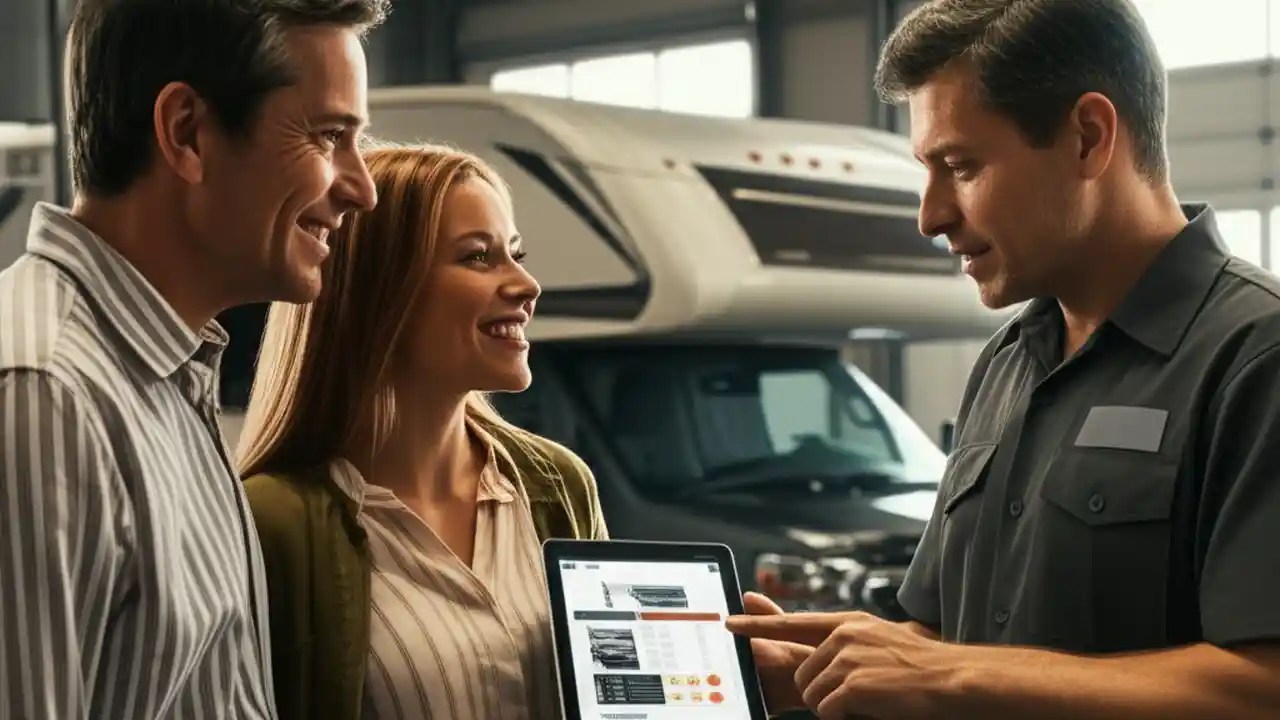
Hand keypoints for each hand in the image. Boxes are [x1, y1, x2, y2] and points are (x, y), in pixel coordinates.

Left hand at [728, 609, 963, 718]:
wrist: (953, 680)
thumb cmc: (921, 668)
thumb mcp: (879, 641)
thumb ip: (845, 642)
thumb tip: (818, 655)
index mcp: (848, 622)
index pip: (792, 621)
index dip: (757, 624)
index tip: (731, 622)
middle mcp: (844, 635)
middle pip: (803, 674)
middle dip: (821, 693)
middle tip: (855, 696)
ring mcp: (847, 658)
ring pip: (812, 695)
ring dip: (832, 706)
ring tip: (866, 701)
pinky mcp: (853, 684)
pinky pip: (828, 711)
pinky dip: (844, 717)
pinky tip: (870, 708)